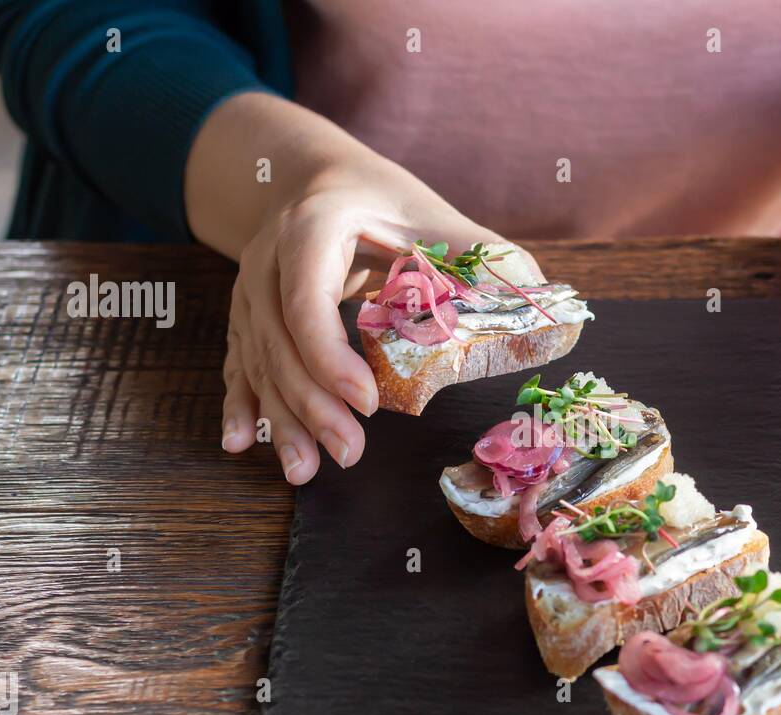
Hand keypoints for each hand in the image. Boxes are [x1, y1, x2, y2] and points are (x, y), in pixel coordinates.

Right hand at [219, 171, 526, 483]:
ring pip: (257, 361)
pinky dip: (241, 405)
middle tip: (350, 454)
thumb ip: (481, 255)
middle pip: (279, 341)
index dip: (331, 356)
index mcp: (312, 227)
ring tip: (304, 472)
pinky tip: (243, 444)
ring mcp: (249, 288)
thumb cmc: (381, 198)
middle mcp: (267, 259)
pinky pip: (238, 363)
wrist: (315, 176)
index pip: (307, 299)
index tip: (369, 403)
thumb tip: (542, 297)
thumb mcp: (432, 213)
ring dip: (281, 419)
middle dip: (312, 405)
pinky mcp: (247, 314)